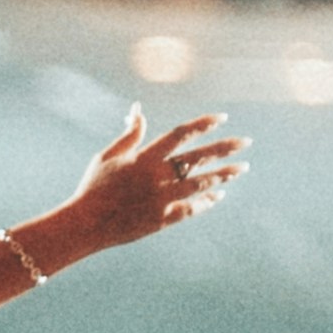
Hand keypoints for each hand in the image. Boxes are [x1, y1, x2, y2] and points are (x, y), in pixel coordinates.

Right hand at [40, 101, 242, 265]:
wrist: (86, 224)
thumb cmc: (94, 186)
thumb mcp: (108, 155)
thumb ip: (130, 134)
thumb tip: (138, 108)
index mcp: (144, 158)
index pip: (180, 134)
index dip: (203, 124)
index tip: (223, 118)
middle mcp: (156, 177)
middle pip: (197, 158)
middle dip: (224, 148)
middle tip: (246, 142)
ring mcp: (161, 199)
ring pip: (200, 184)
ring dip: (222, 175)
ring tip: (241, 169)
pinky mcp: (162, 220)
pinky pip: (191, 209)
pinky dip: (206, 202)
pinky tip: (219, 196)